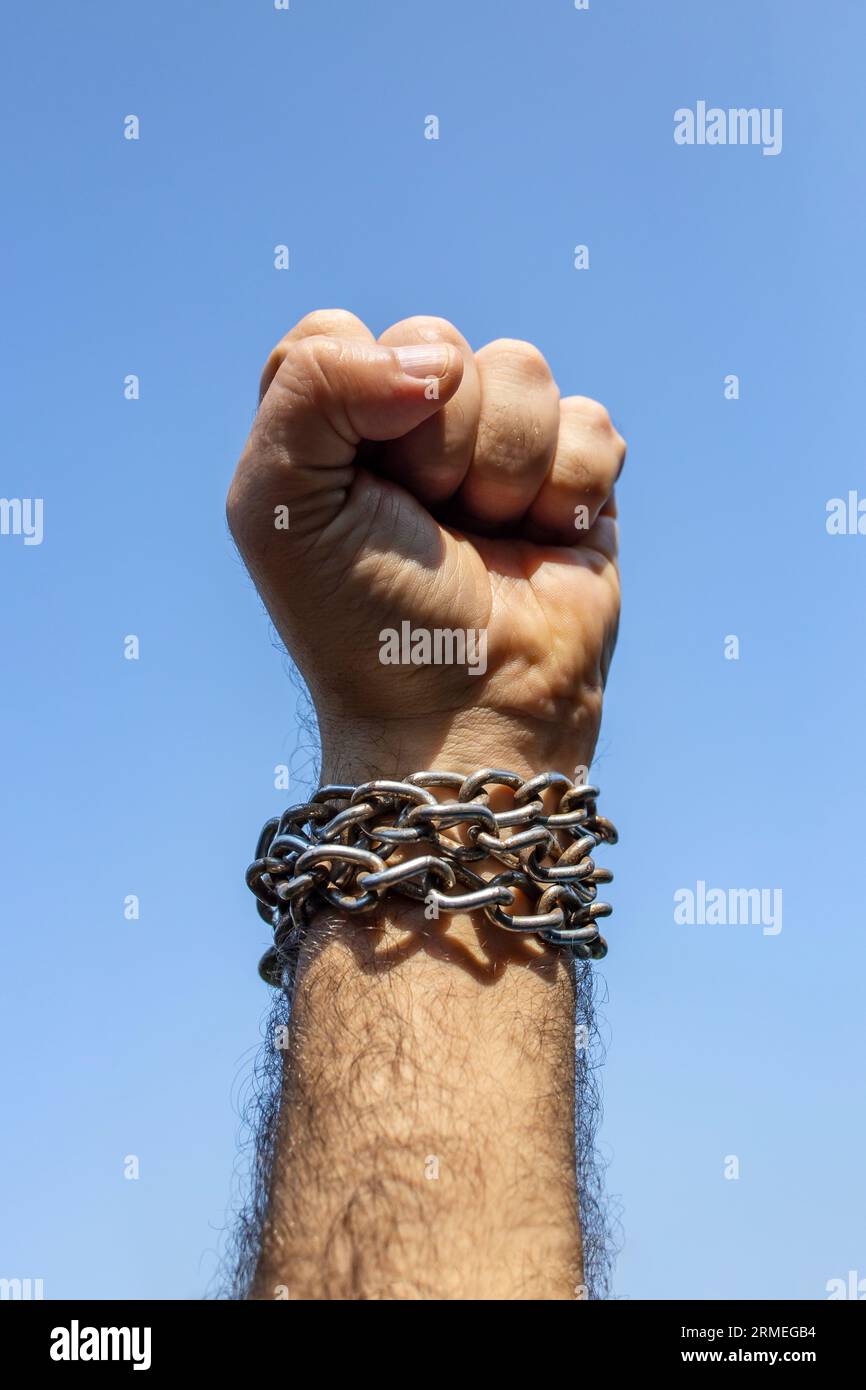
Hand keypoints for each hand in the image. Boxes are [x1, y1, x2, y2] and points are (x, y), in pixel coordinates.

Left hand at [227, 309, 624, 780]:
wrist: (465, 709)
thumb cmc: (362, 621)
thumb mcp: (279, 503)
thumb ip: (309, 385)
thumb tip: (435, 362)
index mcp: (332, 426)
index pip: (339, 333)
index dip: (356, 396)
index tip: (363, 482)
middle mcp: (413, 426)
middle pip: (439, 343)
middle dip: (436, 443)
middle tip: (427, 522)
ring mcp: (499, 448)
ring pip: (523, 370)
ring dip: (505, 471)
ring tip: (486, 541)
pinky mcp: (574, 478)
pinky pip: (591, 422)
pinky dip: (567, 492)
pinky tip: (541, 544)